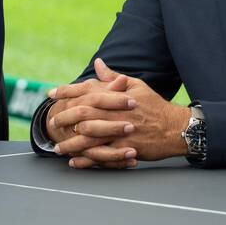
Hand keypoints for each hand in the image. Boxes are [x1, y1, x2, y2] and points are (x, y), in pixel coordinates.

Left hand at [51, 58, 189, 167]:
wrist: (175, 128)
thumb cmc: (155, 106)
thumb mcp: (136, 86)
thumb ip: (113, 77)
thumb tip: (98, 63)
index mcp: (116, 97)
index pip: (86, 91)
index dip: (66, 92)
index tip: (51, 94)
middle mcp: (116, 114)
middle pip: (83, 115)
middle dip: (64, 118)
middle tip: (52, 122)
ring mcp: (120, 133)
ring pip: (88, 138)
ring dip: (70, 144)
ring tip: (57, 147)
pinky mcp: (124, 149)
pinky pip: (100, 156)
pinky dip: (85, 160)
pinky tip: (74, 161)